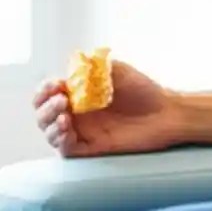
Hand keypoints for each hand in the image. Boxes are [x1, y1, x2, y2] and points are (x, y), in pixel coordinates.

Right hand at [32, 61, 185, 156]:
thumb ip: (96, 66)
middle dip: (45, 107)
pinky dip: (61, 141)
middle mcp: (77, 115)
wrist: (167, 112)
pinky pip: (67, 149)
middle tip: (61, 100)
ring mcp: (83, 132)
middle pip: (44, 115)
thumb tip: (76, 61)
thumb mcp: (118, 71)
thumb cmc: (145, 91)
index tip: (54, 85)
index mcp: (78, 95)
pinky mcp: (92, 148)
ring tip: (64, 116)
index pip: (49, 94)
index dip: (45, 89)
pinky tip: (67, 130)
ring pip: (51, 133)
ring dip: (50, 124)